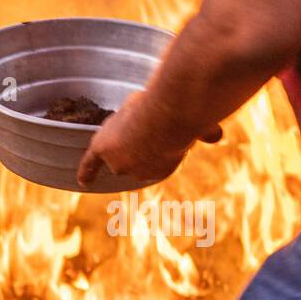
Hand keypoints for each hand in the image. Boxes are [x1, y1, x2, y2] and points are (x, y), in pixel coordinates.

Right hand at [77, 91, 221, 187]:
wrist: (168, 119)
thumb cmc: (185, 118)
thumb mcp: (198, 125)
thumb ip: (205, 131)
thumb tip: (217, 136)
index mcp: (167, 163)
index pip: (159, 158)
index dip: (162, 144)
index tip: (168, 136)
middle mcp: (145, 170)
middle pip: (138, 157)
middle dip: (144, 140)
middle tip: (154, 124)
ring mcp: (124, 163)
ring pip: (118, 152)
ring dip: (125, 134)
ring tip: (133, 120)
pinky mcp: (104, 151)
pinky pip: (91, 163)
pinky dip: (87, 171)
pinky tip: (84, 181)